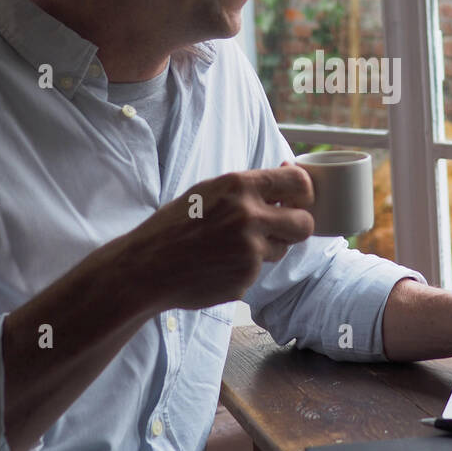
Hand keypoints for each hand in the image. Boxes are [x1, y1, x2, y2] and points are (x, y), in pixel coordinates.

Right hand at [117, 163, 314, 313]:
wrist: (146, 266)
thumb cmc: (175, 225)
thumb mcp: (210, 191)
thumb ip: (249, 186)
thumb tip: (288, 172)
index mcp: (239, 186)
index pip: (299, 183)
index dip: (304, 193)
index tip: (298, 200)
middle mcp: (249, 216)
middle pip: (304, 224)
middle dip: (297, 226)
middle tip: (280, 228)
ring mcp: (249, 250)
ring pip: (282, 250)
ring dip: (266, 249)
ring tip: (231, 247)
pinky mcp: (245, 278)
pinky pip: (259, 271)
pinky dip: (244, 269)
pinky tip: (218, 265)